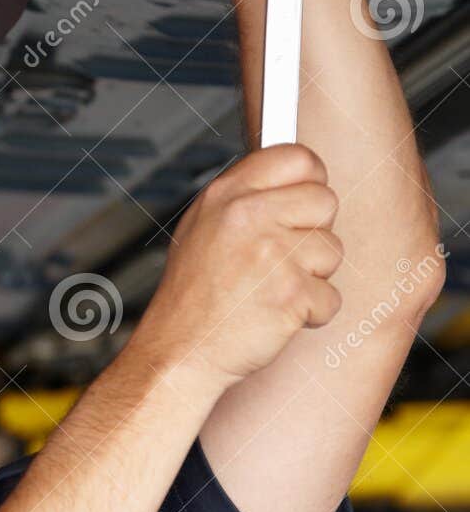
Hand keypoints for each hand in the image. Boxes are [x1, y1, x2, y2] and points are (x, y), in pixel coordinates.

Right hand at [136, 143, 343, 387]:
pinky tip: (276, 316)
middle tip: (282, 259)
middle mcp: (248, 217)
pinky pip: (330, 296)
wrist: (179, 354)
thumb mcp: (202, 229)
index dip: (309, 179)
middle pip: (325, 200)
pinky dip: (310, 314)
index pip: (296, 157)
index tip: (304, 200)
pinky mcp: (292, 294)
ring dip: (311, 277)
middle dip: (313, 233)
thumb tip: (293, 177)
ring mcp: (272, 255)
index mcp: (226, 196)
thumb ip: (246, 199)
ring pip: (332, 250)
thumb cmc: (192, 299)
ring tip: (271, 291)